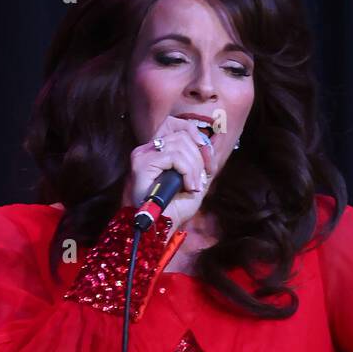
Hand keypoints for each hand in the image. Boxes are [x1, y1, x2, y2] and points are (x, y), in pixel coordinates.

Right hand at [122, 115, 214, 230]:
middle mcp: (146, 148)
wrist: (159, 227)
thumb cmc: (174, 208)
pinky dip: (188, 171)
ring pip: (180, 144)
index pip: (176, 123)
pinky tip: (188, 187)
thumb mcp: (194, 182)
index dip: (195, 134)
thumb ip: (202, 164)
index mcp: (156, 150)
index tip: (205, 158)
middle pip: (182, 134)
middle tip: (200, 180)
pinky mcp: (142, 163)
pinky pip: (175, 157)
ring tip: (193, 186)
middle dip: (199, 157)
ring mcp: (142, 154)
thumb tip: (210, 147)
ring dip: (194, 167)